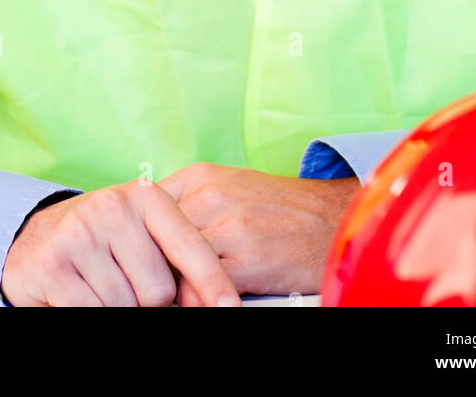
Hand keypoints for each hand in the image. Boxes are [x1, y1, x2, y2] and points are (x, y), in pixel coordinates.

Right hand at [0, 179, 243, 306]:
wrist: (37, 238)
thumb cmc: (103, 243)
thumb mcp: (142, 237)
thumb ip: (176, 261)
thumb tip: (211, 303)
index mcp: (144, 197)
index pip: (189, 247)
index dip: (213, 283)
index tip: (230, 308)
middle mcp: (112, 207)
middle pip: (159, 290)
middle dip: (148, 301)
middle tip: (124, 281)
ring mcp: (78, 234)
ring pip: (124, 306)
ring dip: (117, 308)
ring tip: (97, 285)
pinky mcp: (50, 265)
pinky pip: (91, 312)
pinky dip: (88, 312)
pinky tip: (77, 295)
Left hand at [158, 162, 359, 303]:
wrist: (335, 220)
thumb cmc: (280, 209)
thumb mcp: (230, 188)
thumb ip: (191, 203)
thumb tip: (148, 232)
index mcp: (202, 176)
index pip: (146, 209)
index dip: (141, 239)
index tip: (141, 258)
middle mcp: (210, 196)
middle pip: (155, 239)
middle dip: (154, 265)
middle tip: (154, 286)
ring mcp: (229, 227)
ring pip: (174, 267)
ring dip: (174, 287)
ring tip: (177, 297)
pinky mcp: (248, 260)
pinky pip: (201, 288)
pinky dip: (198, 300)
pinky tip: (208, 299)